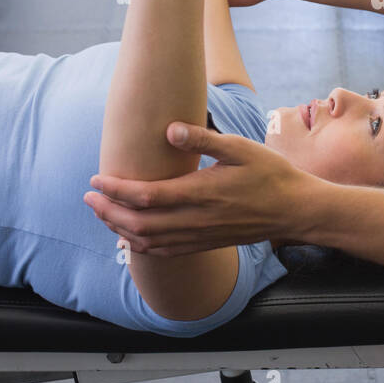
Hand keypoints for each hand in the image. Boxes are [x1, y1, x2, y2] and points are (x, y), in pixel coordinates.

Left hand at [84, 122, 315, 255]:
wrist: (294, 210)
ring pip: (147, 242)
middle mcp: (196, 219)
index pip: (145, 196)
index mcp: (201, 192)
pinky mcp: (204, 244)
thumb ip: (203, 140)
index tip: (96, 178)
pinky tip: (130, 237)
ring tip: (102, 213)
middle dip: (107, 211)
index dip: (115, 189)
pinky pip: (164, 252)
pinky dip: (140, 246)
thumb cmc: (270, 174)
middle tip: (89, 196)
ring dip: (119, 229)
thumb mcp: (240, 148)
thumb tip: (170, 130)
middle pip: (138, 224)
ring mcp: (199, 236)